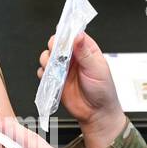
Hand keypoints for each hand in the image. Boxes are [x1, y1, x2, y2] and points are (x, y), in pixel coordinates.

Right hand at [36, 32, 125, 147]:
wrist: (97, 113)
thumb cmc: (103, 91)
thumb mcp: (97, 69)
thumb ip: (85, 52)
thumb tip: (78, 36)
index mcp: (86, 50)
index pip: (73, 34)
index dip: (66, 34)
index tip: (63, 38)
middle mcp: (73, 57)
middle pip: (57, 43)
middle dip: (54, 47)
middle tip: (57, 55)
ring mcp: (63, 68)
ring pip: (47, 56)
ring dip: (47, 60)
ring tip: (55, 69)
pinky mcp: (55, 80)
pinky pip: (43, 72)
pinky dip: (43, 73)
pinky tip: (51, 78)